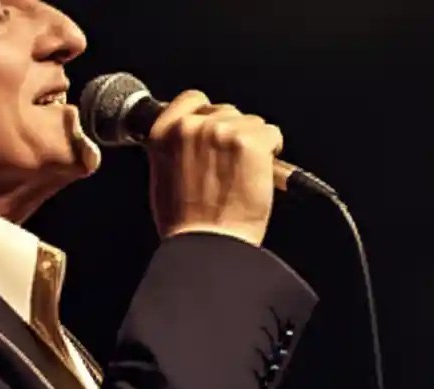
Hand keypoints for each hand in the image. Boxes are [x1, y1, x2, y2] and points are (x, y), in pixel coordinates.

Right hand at [146, 90, 284, 246]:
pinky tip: (259, 173)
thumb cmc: (185, 224)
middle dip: (232, 133)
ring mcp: (222, 131)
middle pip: (226, 111)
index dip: (208, 114)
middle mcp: (192, 126)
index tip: (216, 128)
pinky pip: (271, 133)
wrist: (207, 244)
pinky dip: (271, 151)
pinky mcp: (250, 141)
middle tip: (231, 165)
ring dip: (253, 143)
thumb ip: (174, 152)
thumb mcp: (162, 180)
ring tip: (244, 174)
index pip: (192, 99)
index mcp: (164, 133)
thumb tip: (189, 145)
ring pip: (251, 122)